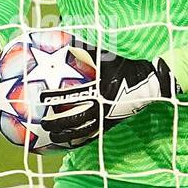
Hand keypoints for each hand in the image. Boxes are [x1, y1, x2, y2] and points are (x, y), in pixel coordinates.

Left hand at [38, 47, 177, 147]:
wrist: (147, 84)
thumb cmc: (125, 68)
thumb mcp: (106, 58)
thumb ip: (87, 53)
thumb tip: (68, 44)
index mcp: (97, 91)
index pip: (71, 95)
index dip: (55, 97)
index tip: (40, 98)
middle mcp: (99, 107)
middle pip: (72, 119)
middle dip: (55, 122)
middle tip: (42, 123)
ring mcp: (105, 119)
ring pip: (80, 131)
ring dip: (64, 135)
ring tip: (51, 137)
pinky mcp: (110, 125)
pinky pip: (91, 136)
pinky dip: (79, 140)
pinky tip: (69, 143)